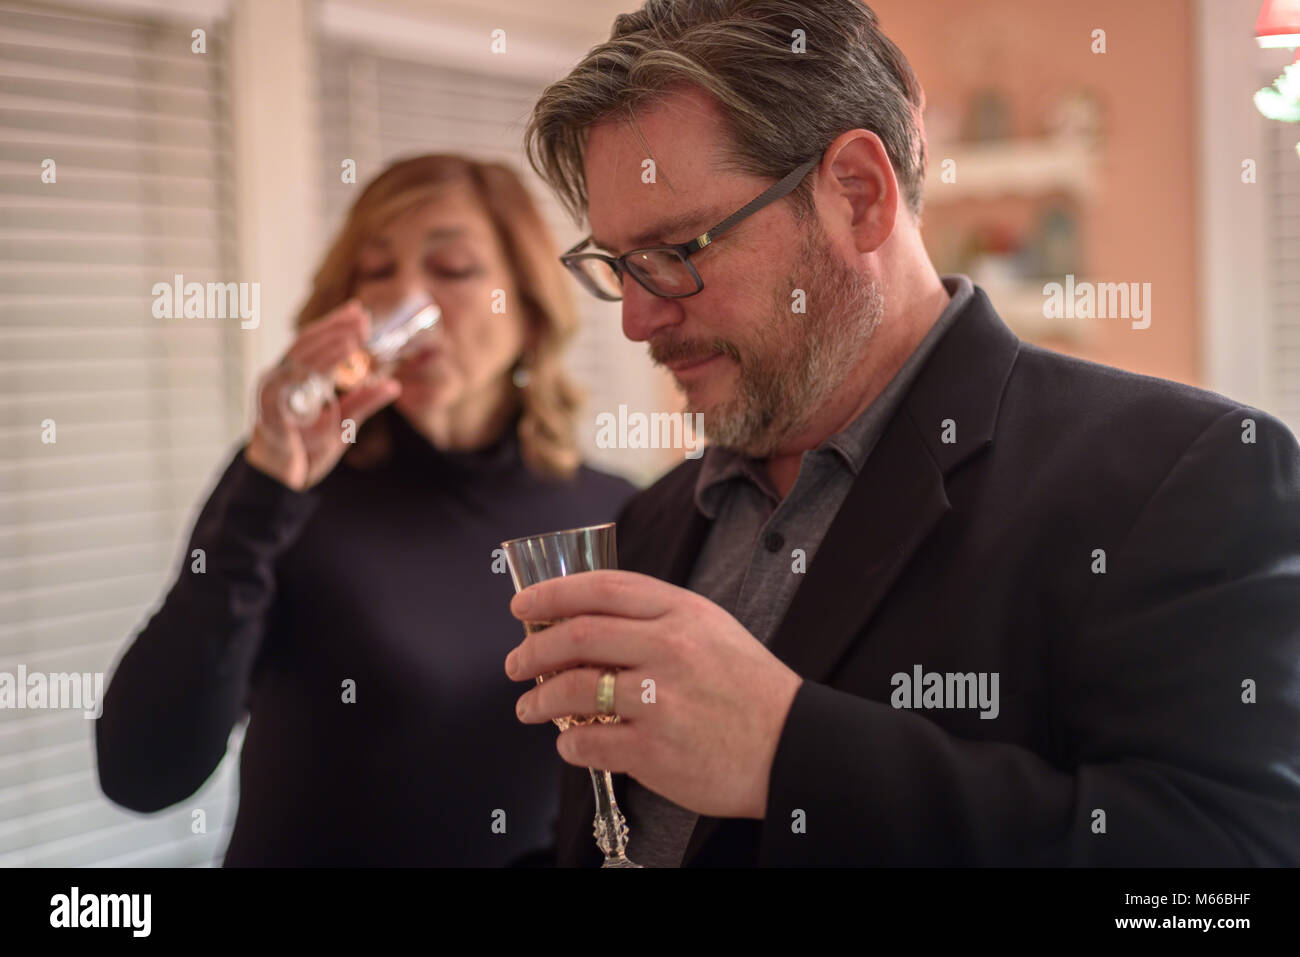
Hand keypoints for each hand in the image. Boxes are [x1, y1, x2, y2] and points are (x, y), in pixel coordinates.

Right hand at [245, 299, 400, 490]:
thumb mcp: (343, 423)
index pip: (315, 342)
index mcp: (297, 376)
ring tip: (352, 340)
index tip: (359, 311)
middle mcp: (282, 379)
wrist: (280, 481)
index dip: (335, 324)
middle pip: (306, 344)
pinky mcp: (269, 414)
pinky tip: (326, 370)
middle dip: (334, 329)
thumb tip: (394, 384)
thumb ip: (364, 402)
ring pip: (297, 361)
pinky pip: (284, 390)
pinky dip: (304, 377)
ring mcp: (272, 394)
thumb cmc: (305, 448)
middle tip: (362, 319)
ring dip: (325, 349)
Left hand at [504, 570, 803, 819]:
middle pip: (578, 635)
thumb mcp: (711, 631)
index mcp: (683, 613)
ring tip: (528, 708)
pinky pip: (589, 742)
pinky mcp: (656, 750)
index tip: (522, 606)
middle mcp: (670, 649)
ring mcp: (662, 700)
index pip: (603, 588)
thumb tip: (584, 625)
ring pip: (574, 690)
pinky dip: (569, 744)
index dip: (552, 594)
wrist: (792, 745)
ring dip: (538, 700)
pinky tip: (569, 743)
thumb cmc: (748, 689)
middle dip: (533, 649)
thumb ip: (655, 620)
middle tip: (514, 663)